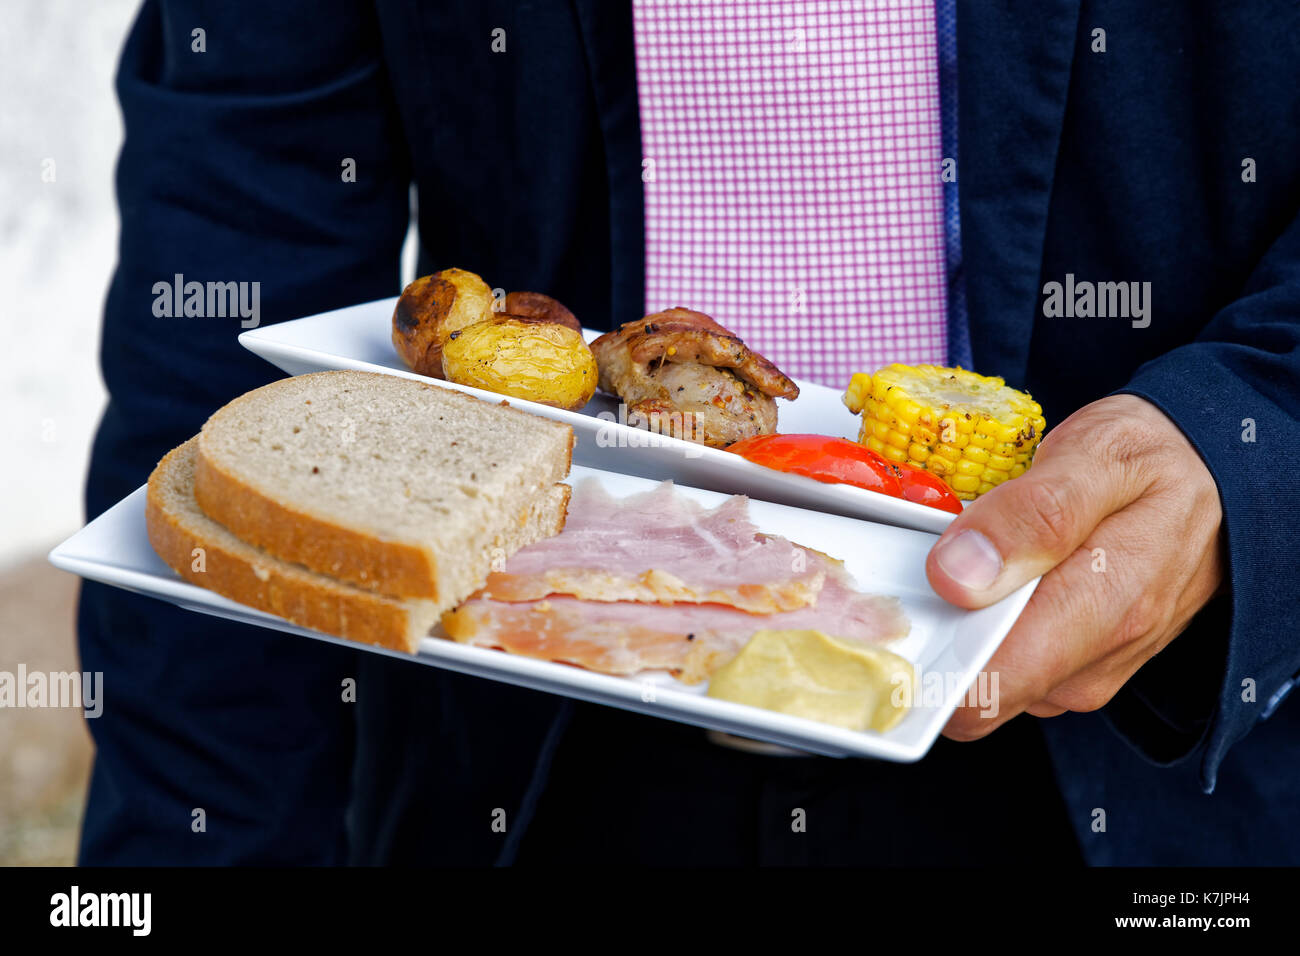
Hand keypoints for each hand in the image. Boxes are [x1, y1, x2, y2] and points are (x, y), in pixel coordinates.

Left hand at [925, 394, 1224, 739]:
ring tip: (957, 564)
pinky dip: (983, 629)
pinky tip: (987, 581)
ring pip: (990, 682)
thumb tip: (956, 578)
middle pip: (978, 691)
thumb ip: (1031, 516)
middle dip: (934, 642)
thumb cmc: (1153, 460)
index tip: (887, 618)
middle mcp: (1095, 657)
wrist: (1217, 477)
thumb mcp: (1097, 457)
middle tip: (911, 573)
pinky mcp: (1078, 665)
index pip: (992, 687)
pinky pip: (1010, 666)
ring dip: (958, 633)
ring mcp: (1086, 667)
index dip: (926, 663)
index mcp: (1104, 606)